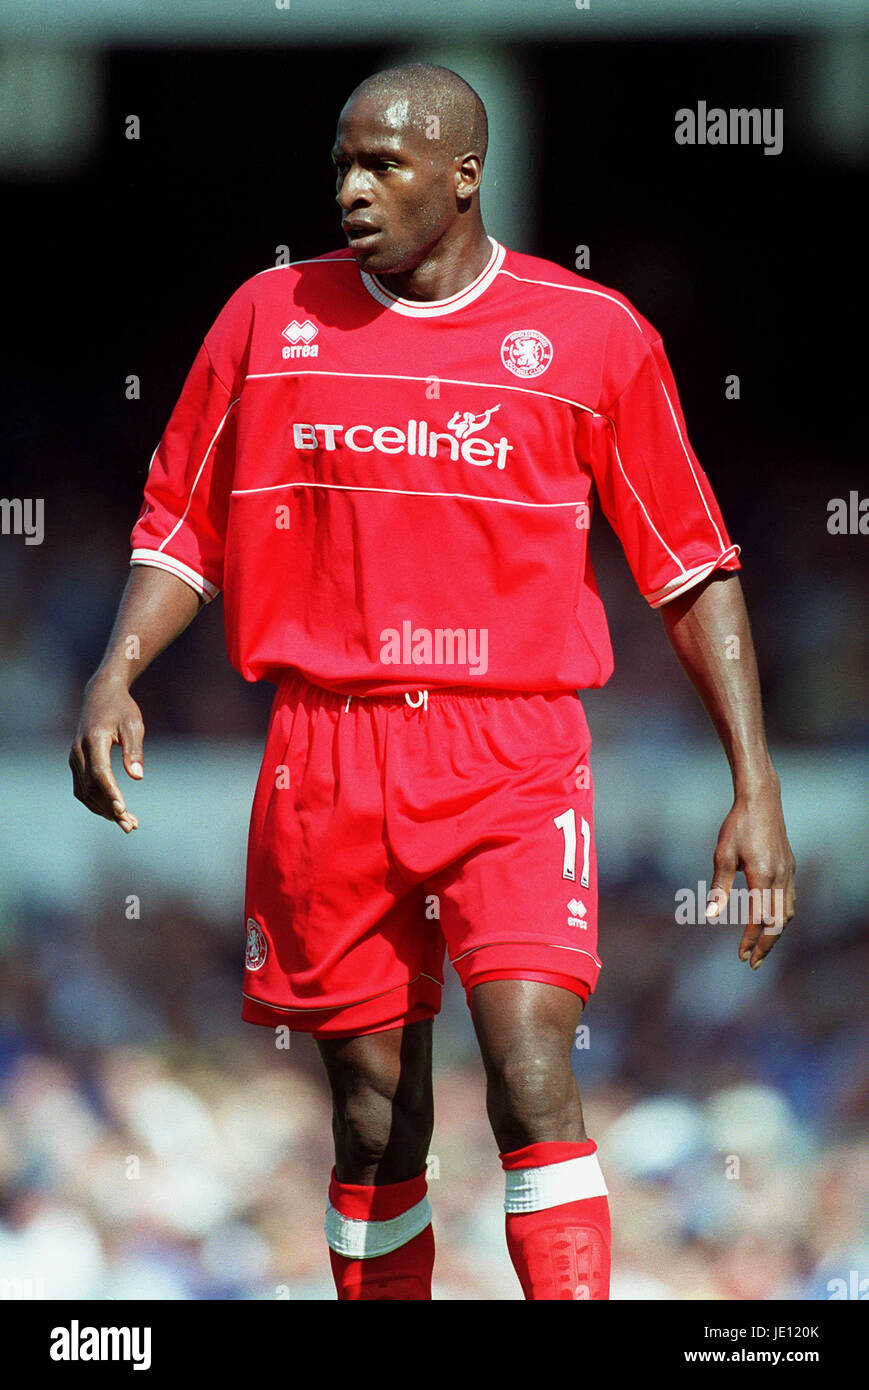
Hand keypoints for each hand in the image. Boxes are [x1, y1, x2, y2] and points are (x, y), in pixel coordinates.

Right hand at [69, 675, 144, 832]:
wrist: (100, 695)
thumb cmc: (122, 709)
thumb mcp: (134, 724)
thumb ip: (134, 750)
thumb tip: (137, 777)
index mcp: (94, 739)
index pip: (100, 772)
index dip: (110, 793)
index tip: (123, 809)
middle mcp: (79, 750)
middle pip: (91, 787)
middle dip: (110, 808)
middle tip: (131, 825)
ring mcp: (74, 758)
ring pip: (84, 792)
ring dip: (103, 810)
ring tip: (127, 824)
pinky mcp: (75, 763)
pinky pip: (82, 789)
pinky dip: (96, 803)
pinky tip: (113, 812)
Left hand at [705, 782, 795, 968]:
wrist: (761, 801)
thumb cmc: (737, 826)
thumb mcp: (723, 855)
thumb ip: (719, 887)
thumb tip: (711, 914)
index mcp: (762, 876)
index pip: (758, 919)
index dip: (749, 940)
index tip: (740, 955)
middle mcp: (780, 877)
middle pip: (778, 923)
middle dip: (766, 946)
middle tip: (752, 962)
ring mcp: (788, 872)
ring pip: (787, 913)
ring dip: (776, 933)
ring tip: (762, 947)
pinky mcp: (790, 867)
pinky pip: (790, 900)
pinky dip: (782, 916)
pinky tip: (771, 921)